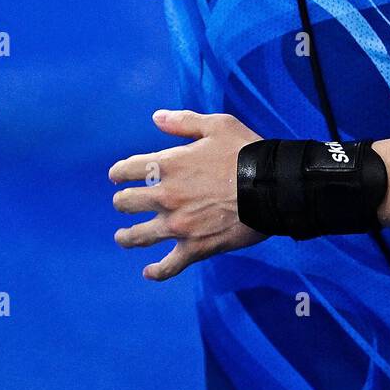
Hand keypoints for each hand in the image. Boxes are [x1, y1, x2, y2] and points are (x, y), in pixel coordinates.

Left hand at [110, 110, 266, 279]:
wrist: (272, 187)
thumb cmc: (246, 152)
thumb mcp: (218, 125)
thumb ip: (183, 121)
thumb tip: (156, 117)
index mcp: (168, 165)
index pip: (127, 170)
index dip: (118, 173)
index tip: (117, 177)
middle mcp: (166, 196)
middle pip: (126, 204)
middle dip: (122, 203)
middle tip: (124, 204)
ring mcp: (178, 225)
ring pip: (138, 237)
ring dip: (126, 237)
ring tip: (122, 237)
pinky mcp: (195, 247)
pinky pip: (169, 266)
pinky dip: (157, 271)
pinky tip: (149, 272)